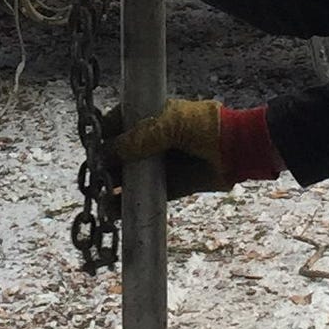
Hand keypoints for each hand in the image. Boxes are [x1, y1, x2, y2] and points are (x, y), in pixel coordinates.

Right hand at [101, 96, 279, 196]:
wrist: (239, 149)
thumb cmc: (205, 127)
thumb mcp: (170, 124)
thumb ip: (139, 138)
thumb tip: (107, 152)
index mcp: (152, 117)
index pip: (118, 125)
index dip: (103, 137)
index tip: (90, 150)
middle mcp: (152, 141)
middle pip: (120, 153)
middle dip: (104, 166)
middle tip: (90, 179)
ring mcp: (160, 164)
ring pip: (129, 176)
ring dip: (112, 186)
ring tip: (97, 197)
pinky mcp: (170, 186)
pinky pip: (144, 194)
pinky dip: (128, 203)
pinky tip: (113, 210)